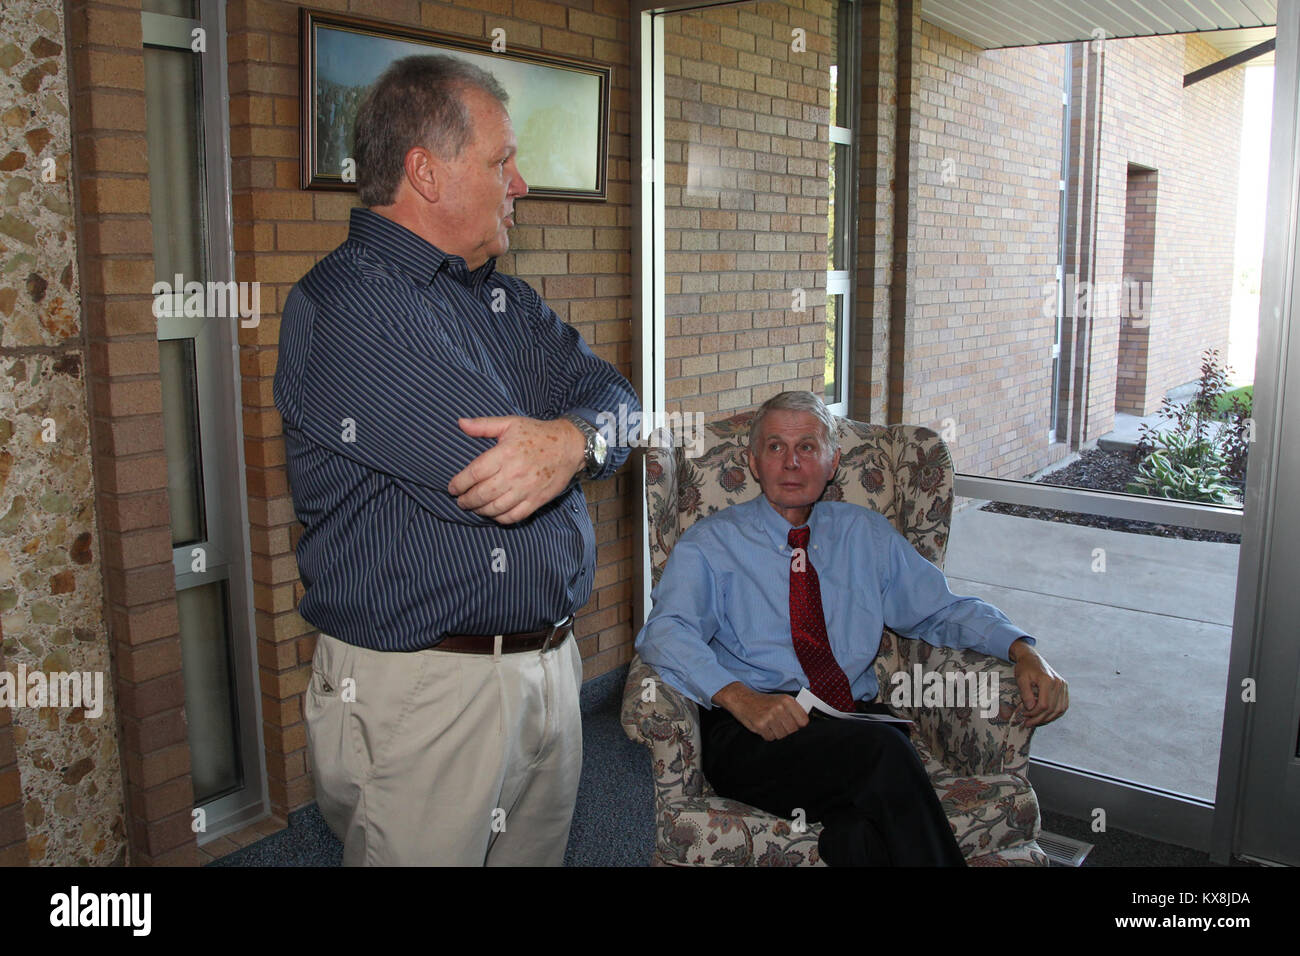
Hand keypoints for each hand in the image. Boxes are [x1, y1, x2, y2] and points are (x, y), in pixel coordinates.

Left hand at [448, 416, 584, 523]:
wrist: (569, 446)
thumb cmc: (537, 433)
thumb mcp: (510, 423)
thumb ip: (483, 425)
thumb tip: (460, 423)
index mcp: (504, 453)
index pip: (474, 474)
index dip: (459, 484)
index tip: (452, 488)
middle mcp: (513, 473)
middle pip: (481, 494)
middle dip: (466, 501)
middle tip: (460, 501)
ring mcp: (525, 489)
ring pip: (495, 508)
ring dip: (480, 510)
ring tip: (474, 507)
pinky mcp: (536, 500)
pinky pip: (513, 516)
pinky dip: (499, 518)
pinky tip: (493, 513)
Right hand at [712, 682, 809, 740]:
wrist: (741, 698)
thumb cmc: (763, 701)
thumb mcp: (780, 699)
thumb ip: (793, 709)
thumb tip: (805, 724)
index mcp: (787, 700)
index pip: (803, 721)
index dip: (800, 727)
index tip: (796, 727)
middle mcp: (779, 708)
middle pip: (793, 731)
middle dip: (788, 731)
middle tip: (781, 727)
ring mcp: (770, 717)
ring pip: (782, 736)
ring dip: (777, 734)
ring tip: (772, 726)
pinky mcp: (760, 725)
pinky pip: (770, 738)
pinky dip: (768, 735)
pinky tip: (764, 728)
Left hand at [1009, 639, 1068, 727]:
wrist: (1032, 658)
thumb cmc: (1025, 667)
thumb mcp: (1021, 679)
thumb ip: (1025, 694)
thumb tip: (1030, 708)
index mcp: (1048, 681)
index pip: (1044, 705)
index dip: (1034, 713)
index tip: (1024, 715)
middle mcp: (1059, 684)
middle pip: (1052, 709)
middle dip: (1039, 719)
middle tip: (1028, 723)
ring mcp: (1063, 686)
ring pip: (1059, 710)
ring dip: (1048, 718)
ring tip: (1036, 722)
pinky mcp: (1064, 688)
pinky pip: (1063, 705)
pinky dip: (1055, 714)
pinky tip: (1045, 717)